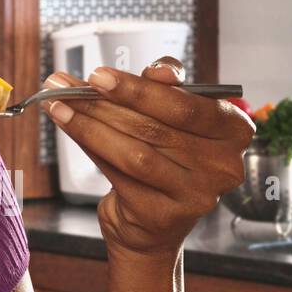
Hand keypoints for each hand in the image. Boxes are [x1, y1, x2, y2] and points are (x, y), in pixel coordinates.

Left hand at [42, 57, 254, 260]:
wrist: (151, 221)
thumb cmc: (163, 155)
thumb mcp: (169, 116)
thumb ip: (165, 87)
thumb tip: (158, 69)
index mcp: (233, 130)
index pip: (186, 106)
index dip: (140, 89)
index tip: (98, 74)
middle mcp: (223, 165)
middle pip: (154, 127)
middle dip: (104, 103)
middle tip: (66, 85)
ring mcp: (196, 194)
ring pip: (133, 150)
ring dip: (89, 124)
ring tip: (57, 104)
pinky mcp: (163, 214)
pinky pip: (118, 172)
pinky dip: (89, 145)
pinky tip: (67, 127)